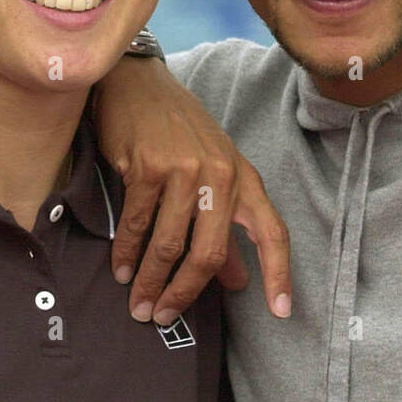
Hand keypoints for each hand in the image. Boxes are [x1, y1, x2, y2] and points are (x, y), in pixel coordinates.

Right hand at [93, 58, 291, 324]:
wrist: (140, 85)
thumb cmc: (178, 132)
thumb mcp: (213, 172)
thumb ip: (226, 228)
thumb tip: (236, 281)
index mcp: (244, 178)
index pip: (272, 231)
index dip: (279, 273)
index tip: (281, 311)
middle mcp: (221, 175)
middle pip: (210, 252)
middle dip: (185, 292)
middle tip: (164, 316)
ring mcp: (185, 170)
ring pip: (170, 244)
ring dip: (150, 280)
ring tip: (139, 304)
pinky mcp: (149, 167)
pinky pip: (137, 223)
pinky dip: (126, 253)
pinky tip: (120, 270)